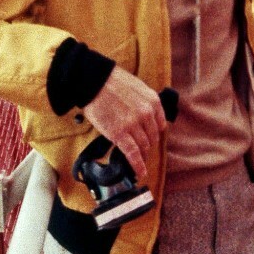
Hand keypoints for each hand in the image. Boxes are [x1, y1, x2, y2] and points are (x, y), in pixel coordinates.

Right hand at [82, 67, 169, 181]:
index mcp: (153, 102)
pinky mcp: (120, 134)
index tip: (149, 137)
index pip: (160, 125)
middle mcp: (147, 114)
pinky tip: (140, 172)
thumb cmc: (112, 82)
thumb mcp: (138, 88)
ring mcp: (134, 125)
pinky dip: (138, 165)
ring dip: (141, 154)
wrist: (93, 81)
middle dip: (147, 144)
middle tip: (141, 149)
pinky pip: (133, 153)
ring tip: (138, 159)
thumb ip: (145, 103)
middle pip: (152, 137)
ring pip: (143, 146)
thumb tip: (145, 118)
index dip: (154, 133)